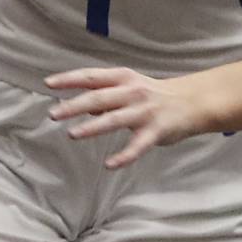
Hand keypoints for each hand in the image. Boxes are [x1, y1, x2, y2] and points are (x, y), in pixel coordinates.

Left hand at [45, 66, 206, 168]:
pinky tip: (109, 165)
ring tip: (72, 134)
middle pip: (98, 98)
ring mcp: (144, 112)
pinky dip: (123, 156)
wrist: (193, 102)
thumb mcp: (128, 86)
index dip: (69, 79)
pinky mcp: (156, 131)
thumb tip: (81, 106)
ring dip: (92, 128)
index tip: (48, 83)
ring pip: (114, 120)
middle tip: (53, 114)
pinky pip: (137, 146)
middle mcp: (132, 92)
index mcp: (122, 78)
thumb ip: (104, 94)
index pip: (90, 77)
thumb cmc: (153, 94)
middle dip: (74, 106)